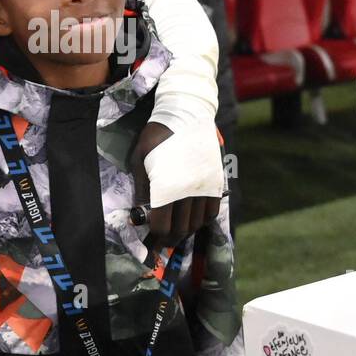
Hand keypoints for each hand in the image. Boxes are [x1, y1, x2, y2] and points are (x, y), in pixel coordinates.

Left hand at [130, 122, 220, 248]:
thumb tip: (140, 213)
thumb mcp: (140, 160)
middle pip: (180, 229)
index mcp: (166, 187)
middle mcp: (187, 192)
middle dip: (168, 239)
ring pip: (197, 224)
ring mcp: (204, 187)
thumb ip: (141, 188)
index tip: (150, 241)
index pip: (161, 226)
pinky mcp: (215, 182)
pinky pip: (212, 212)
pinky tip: (193, 218)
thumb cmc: (156, 135)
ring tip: (176, 230)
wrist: (187, 114)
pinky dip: (202, 221)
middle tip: (161, 241)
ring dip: (185, 231)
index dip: (154, 237)